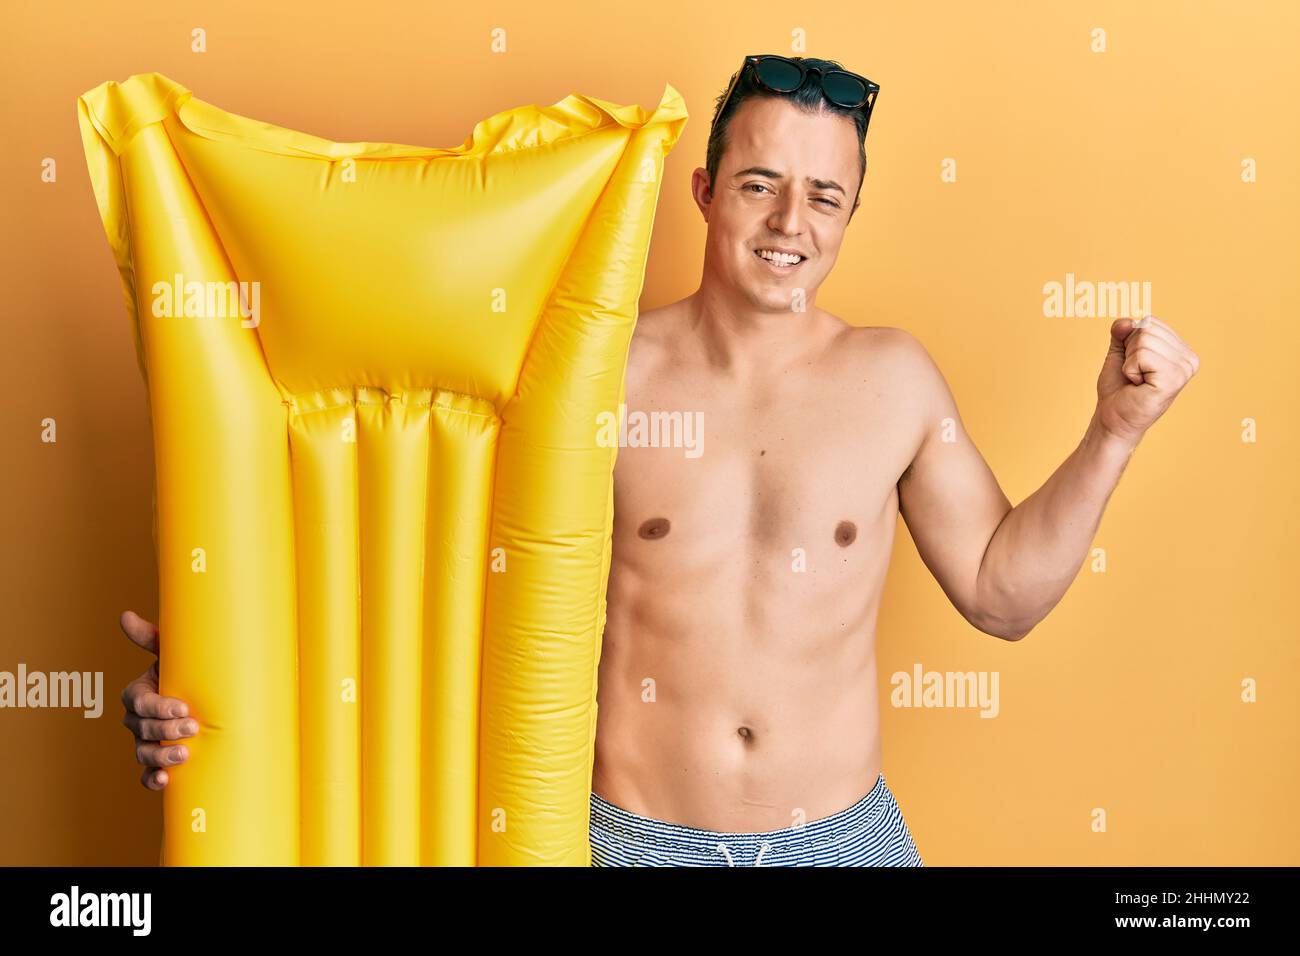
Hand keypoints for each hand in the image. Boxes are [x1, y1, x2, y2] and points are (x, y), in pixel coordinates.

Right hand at [119, 610, 197, 789]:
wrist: (204, 700)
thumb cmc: (187, 673)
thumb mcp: (173, 655)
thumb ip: (151, 638)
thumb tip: (124, 615)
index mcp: (139, 694)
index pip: (140, 702)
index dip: (159, 706)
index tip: (183, 706)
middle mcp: (137, 720)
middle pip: (143, 728)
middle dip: (166, 729)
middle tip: (193, 727)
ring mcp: (145, 742)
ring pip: (143, 752)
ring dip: (161, 755)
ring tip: (185, 754)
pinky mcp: (156, 762)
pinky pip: (147, 775)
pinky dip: (153, 779)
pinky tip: (166, 780)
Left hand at [1095, 316, 1199, 447]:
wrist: (1113, 419)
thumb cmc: (1118, 389)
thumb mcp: (1119, 352)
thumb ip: (1123, 332)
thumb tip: (1126, 321)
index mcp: (1181, 350)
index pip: (1151, 322)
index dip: (1130, 341)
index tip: (1134, 364)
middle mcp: (1189, 359)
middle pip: (1147, 328)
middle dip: (1130, 351)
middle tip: (1134, 374)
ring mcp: (1184, 369)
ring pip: (1144, 340)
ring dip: (1129, 362)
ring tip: (1136, 381)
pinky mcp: (1173, 379)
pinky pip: (1141, 355)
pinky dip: (1130, 369)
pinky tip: (1138, 385)